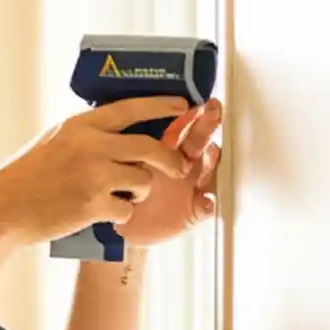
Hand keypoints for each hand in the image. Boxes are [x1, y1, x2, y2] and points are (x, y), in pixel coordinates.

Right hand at [0, 96, 192, 244]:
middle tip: (178, 167)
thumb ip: (89, 132)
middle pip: (149, 147)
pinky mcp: (93, 205)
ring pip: (143, 180)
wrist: (6, 208)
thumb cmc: (30, 174)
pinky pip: (128, 208)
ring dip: (139, 190)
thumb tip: (124, 123)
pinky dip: (121, 213)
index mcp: (81, 125)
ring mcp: (93, 176)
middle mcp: (90, 146)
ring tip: (120, 194)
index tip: (182, 106)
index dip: (160, 106)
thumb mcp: (57, 139)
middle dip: (170, 159)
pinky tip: (103, 213)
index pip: (131, 109)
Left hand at [113, 97, 222, 246]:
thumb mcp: (118, 165)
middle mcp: (181, 164)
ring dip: (211, 161)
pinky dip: (208, 204)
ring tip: (211, 152)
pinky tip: (207, 201)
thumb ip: (123, 147)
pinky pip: (205, 206)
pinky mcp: (193, 210)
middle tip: (212, 113)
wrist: (122, 228)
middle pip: (197, 142)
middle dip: (206, 127)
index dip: (187, 115)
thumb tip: (116, 123)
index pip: (180, 128)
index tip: (191, 102)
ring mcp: (190, 186)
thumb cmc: (121, 192)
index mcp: (165, 150)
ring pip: (207, 169)